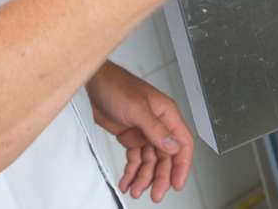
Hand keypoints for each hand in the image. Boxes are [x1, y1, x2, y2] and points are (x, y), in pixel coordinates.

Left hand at [87, 61, 193, 201]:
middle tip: (155, 194)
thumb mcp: (137, 108)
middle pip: (166, 157)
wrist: (94, 83)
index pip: (182, 143)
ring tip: (135, 189)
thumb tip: (173, 146)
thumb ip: (155, 128)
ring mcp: (144, 132)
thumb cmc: (117, 86)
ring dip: (143, 177)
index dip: (182, 165)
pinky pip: (135, 159)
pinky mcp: (131, 137)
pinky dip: (131, 172)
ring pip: (150, 162)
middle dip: (160, 177)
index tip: (177, 183)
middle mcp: (158, 125)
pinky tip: (126, 181)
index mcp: (167, 114)